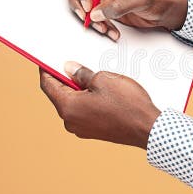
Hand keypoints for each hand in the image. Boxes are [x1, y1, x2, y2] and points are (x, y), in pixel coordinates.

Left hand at [39, 62, 161, 148]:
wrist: (147, 128)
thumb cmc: (127, 105)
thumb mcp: (103, 79)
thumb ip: (82, 73)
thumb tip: (69, 69)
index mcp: (68, 107)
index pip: (48, 85)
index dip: (45, 70)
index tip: (45, 61)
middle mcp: (70, 121)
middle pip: (60, 95)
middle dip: (65, 79)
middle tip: (73, 64)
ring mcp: (81, 129)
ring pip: (73, 104)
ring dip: (78, 90)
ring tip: (93, 78)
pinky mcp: (93, 132)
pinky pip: (83, 112)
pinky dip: (87, 101)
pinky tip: (101, 92)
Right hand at [65, 0, 187, 40]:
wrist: (166, 10)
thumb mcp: (138, 0)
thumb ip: (116, 7)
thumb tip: (95, 14)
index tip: (88, 5)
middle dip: (78, 2)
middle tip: (85, 16)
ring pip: (82, 1)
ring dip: (89, 17)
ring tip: (104, 27)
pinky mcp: (104, 3)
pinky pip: (92, 14)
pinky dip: (98, 24)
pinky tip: (111, 30)